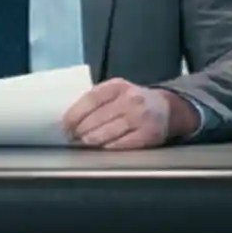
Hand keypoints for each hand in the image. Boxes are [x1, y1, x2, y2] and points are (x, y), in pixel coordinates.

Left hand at [62, 78, 186, 149]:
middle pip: (98, 117)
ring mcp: (141, 117)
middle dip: (81, 130)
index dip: (74, 114)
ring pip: (109, 131)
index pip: (90, 99)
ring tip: (84, 142)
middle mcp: (130, 99)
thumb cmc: (133, 101)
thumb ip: (96, 100)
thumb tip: (70, 119)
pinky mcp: (149, 134)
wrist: (166, 108)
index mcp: (117, 86)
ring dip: (93, 139)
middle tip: (72, 137)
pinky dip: (110, 146)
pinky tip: (103, 146)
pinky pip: (124, 143)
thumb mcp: (116, 91)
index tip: (65, 125)